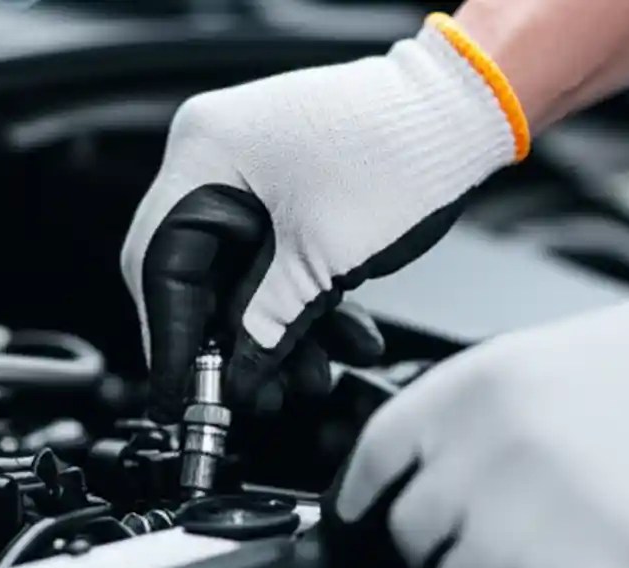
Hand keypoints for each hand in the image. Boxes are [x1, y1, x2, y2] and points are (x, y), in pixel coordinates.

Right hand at [121, 15, 528, 419]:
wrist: (468, 110)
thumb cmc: (405, 149)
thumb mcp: (324, 259)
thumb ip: (269, 325)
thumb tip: (238, 378)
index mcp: (204, 154)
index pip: (160, 265)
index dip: (170, 340)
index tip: (176, 396)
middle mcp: (215, 154)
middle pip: (193, 273)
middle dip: (225, 341)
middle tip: (243, 394)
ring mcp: (250, 169)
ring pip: (239, 274)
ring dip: (274, 331)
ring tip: (307, 380)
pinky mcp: (284, 186)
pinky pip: (273, 257)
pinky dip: (300, 302)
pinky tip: (336, 341)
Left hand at [334, 250, 628, 567]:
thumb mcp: (553, 355)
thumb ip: (481, 413)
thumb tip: (434, 469)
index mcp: (478, 383)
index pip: (375, 453)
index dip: (359, 497)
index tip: (359, 520)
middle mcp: (493, 444)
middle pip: (413, 533)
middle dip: (437, 553)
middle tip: (481, 551)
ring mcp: (539, 508)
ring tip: (545, 565)